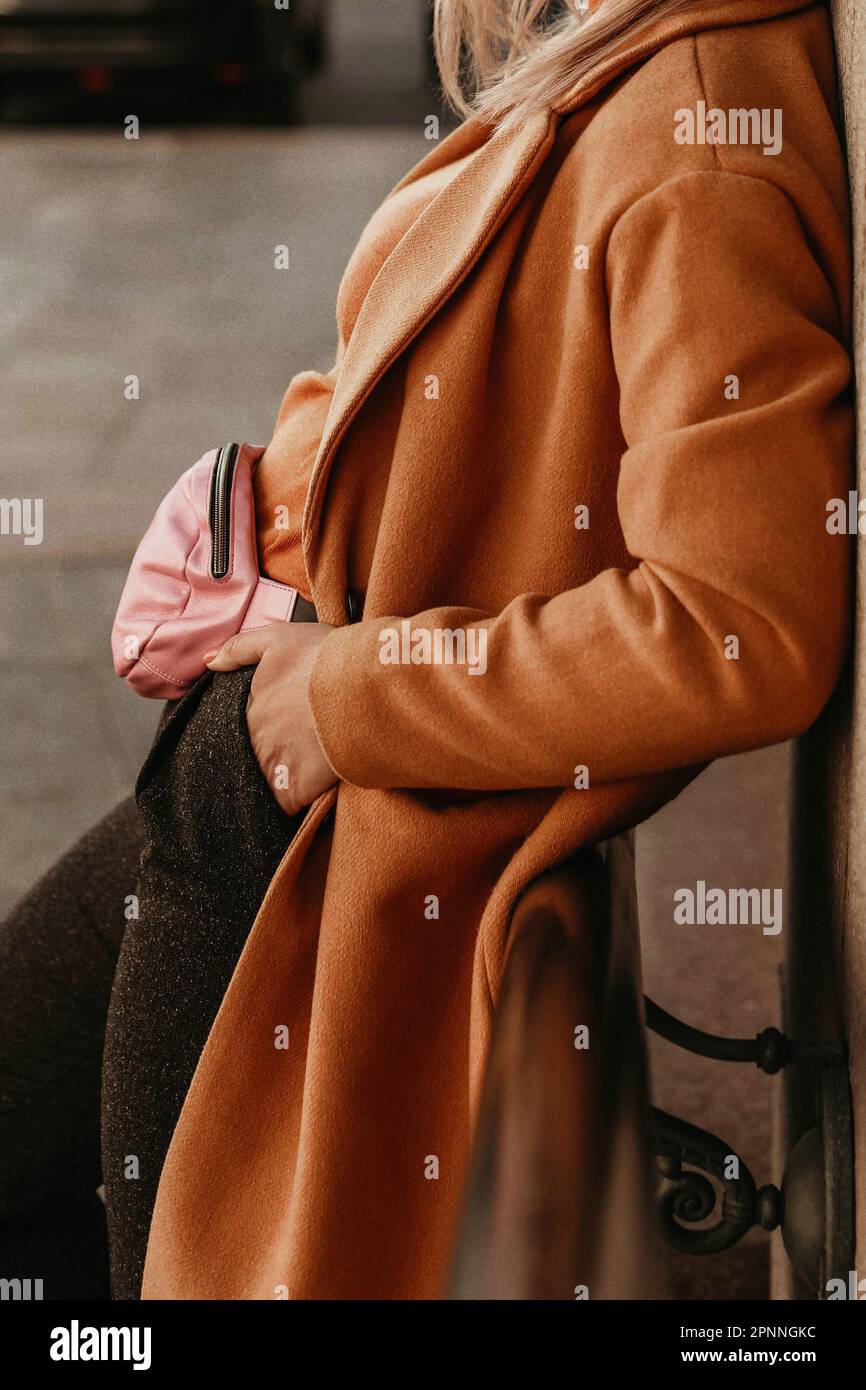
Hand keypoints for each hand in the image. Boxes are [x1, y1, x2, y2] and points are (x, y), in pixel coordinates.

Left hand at [205, 622, 337, 815]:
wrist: (364, 687)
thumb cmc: (326, 658)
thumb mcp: (280, 639)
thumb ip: (239, 649)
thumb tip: (208, 662)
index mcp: (250, 707)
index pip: (245, 727)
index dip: (267, 727)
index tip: (288, 724)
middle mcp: (256, 739)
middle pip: (255, 755)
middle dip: (271, 755)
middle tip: (301, 747)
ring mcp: (274, 767)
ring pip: (268, 781)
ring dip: (281, 780)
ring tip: (307, 772)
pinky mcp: (294, 791)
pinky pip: (285, 805)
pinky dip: (293, 803)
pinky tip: (310, 792)